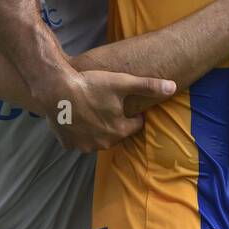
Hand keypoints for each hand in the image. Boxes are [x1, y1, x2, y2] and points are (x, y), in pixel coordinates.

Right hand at [35, 69, 175, 152]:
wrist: (56, 90)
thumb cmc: (91, 85)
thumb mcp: (122, 83)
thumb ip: (148, 86)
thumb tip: (172, 87)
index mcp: (120, 130)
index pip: (135, 124)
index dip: (132, 112)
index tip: (124, 102)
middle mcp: (104, 143)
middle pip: (116, 132)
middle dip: (114, 121)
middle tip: (105, 103)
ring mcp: (84, 146)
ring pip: (96, 138)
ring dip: (97, 128)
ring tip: (90, 109)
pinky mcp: (68, 144)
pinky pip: (78, 139)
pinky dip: (79, 132)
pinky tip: (76, 117)